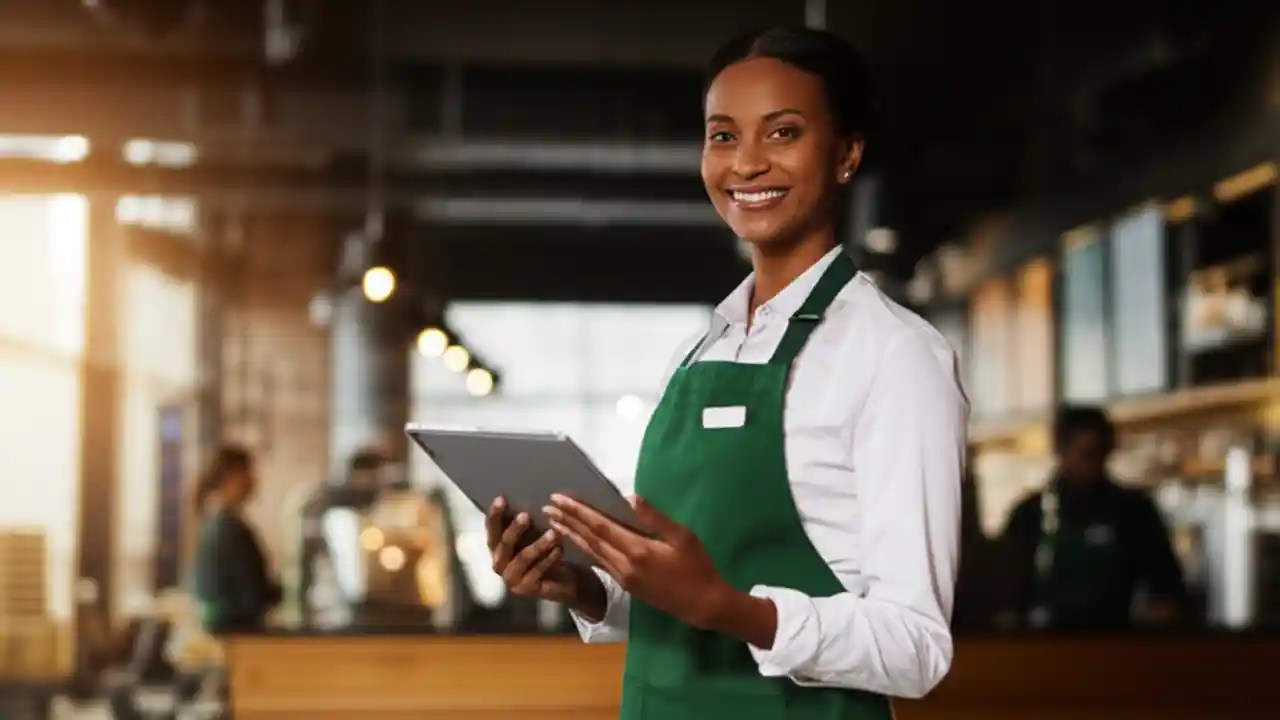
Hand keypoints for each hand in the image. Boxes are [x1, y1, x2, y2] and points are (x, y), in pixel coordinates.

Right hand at [485, 496, 578, 603]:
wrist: (562, 581)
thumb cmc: (545, 551)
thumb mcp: (534, 534)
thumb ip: (524, 521)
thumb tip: (525, 496)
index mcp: (496, 547)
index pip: (491, 528)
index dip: (495, 514)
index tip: (501, 498)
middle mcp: (498, 563)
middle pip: (504, 543)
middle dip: (515, 529)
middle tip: (526, 515)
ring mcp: (510, 579)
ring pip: (523, 557)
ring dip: (538, 544)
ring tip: (553, 533)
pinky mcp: (524, 590)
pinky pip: (537, 571)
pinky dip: (549, 559)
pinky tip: (559, 549)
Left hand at [546, 493, 742, 631]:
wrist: (702, 604)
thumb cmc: (696, 566)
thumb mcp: (683, 536)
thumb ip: (655, 518)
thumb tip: (631, 496)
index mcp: (637, 550)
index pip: (600, 526)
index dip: (578, 511)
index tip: (559, 499)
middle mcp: (624, 565)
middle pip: (590, 539)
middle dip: (568, 522)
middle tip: (548, 507)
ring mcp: (623, 578)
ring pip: (592, 552)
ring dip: (572, 535)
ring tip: (554, 522)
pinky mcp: (625, 585)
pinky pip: (600, 562)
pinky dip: (586, 549)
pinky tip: (578, 542)